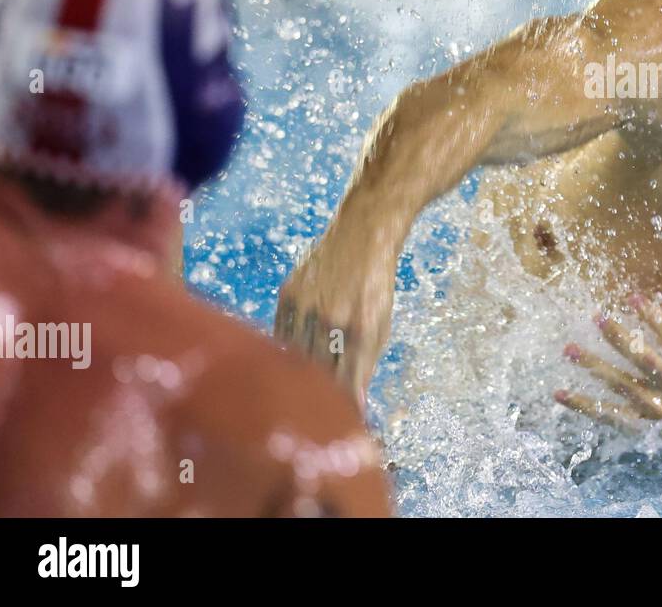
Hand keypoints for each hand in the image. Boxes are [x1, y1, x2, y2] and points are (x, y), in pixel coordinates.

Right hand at [274, 244, 394, 409]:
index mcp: (364, 328)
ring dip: (295, 378)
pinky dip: (282, 351)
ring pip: (295, 355)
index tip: (338, 424)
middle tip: (310, 419)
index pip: (349, 380)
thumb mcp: (382, 322)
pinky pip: (280, 334)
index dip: (342, 405)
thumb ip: (367, 362)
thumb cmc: (375, 284)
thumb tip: (355, 402)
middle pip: (319, 372)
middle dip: (317, 396)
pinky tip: (281, 365)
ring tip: (292, 398)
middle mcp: (334, 317)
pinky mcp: (288, 294)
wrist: (361, 236)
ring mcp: (308, 304)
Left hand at [556, 294, 661, 440]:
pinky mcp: (640, 429)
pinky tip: (561, 394)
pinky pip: (608, 415)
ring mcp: (656, 410)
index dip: (655, 317)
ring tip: (570, 349)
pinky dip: (584, 404)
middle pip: (644, 357)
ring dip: (595, 365)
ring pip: (622, 384)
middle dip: (620, 336)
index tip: (633, 297)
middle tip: (596, 316)